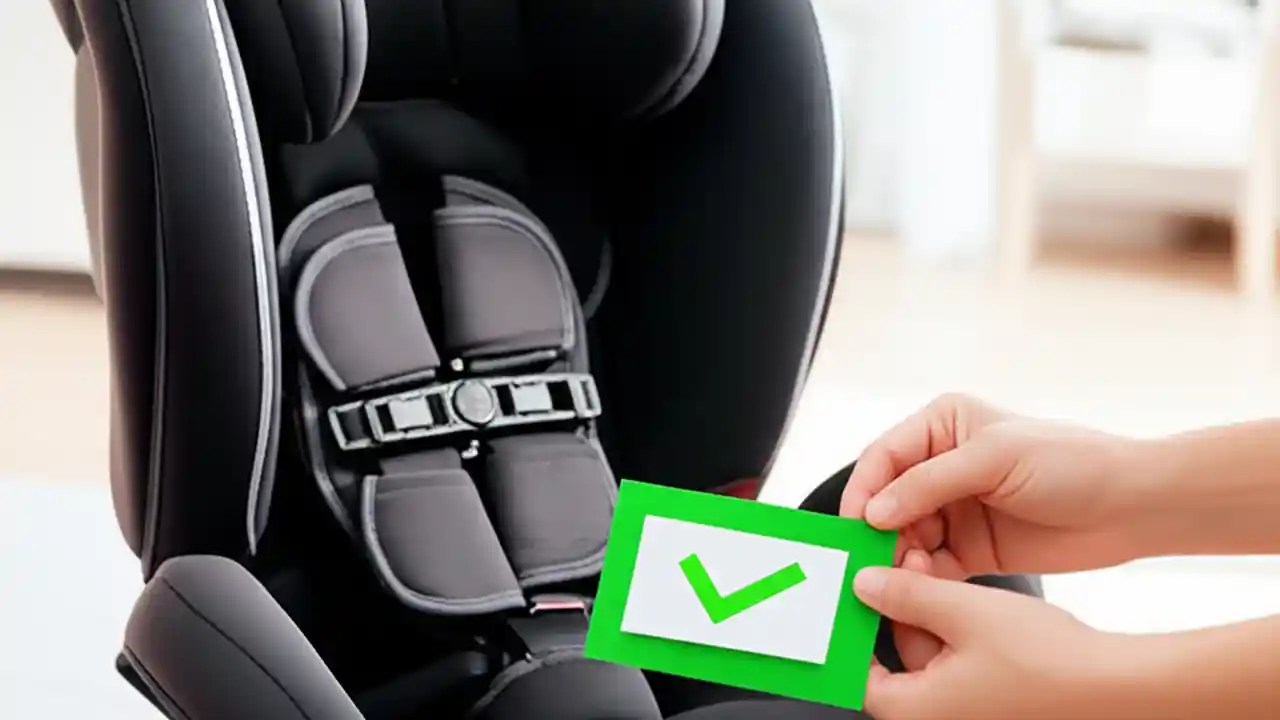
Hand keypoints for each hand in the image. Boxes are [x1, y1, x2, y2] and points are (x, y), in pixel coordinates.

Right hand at [840, 394, 1145, 579]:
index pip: (884, 457)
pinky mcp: (971, 547)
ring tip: (905, 573)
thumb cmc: (1072, 462)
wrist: (1132, 507)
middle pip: (887, 500)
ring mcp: (955, 508)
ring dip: (898, 556)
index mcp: (942, 426)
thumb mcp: (993, 459)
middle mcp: (941, 466)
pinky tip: (925, 582)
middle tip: (867, 558)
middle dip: (876, 529)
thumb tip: (874, 511)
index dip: (863, 490)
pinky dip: (922, 576)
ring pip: (904, 536)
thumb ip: (928, 483)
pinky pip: (931, 565)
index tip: (854, 524)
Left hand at [855, 567, 1123, 719]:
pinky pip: (959, 660)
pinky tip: (967, 596)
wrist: (1115, 685)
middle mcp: (939, 716)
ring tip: (935, 569)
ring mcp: (969, 710)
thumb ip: (906, 594)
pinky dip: (957, 628)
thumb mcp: (963, 611)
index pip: (859, 674)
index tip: (850, 595)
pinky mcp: (995, 700)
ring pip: (930, 652)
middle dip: (898, 607)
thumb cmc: (1044, 660)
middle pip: (896, 657)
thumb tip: (864, 585)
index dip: (853, 630)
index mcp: (917, 708)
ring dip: (929, 611)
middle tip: (899, 563)